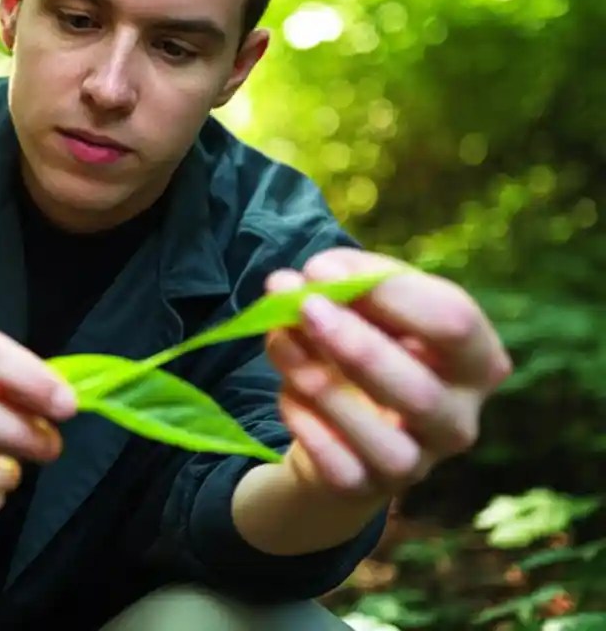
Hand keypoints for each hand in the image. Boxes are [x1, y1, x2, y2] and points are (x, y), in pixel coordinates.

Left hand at [265, 248, 512, 500]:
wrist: (340, 426)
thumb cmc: (367, 349)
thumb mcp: (368, 308)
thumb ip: (348, 283)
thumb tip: (309, 275)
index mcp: (479, 362)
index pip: (454, 322)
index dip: (388, 291)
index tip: (321, 268)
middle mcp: (459, 420)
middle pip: (418, 390)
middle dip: (354, 344)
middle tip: (303, 306)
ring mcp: (417, 464)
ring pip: (373, 432)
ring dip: (315, 377)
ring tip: (277, 336)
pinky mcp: (366, 489)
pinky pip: (332, 459)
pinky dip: (302, 418)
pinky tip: (286, 390)